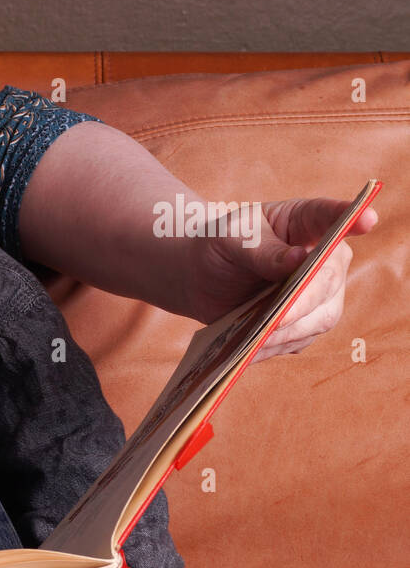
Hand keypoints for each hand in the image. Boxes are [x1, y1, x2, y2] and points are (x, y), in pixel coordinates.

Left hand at [182, 197, 377, 362]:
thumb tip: (298, 259)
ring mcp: (320, 294)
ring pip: (320, 317)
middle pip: (327, 281)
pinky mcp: (305, 323)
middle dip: (303, 302)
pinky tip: (251, 350)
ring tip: (256, 340)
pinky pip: (298, 340)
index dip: (353, 219)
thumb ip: (261, 249)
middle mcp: (324, 258)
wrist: (199, 276)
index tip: (367, 219)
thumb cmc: (220, 245)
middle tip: (278, 319)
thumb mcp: (230, 238)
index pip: (335, 217)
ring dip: (288, 331)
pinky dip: (274, 346)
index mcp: (307, 222)